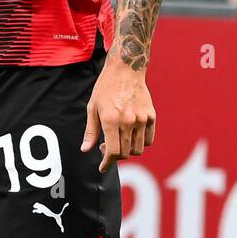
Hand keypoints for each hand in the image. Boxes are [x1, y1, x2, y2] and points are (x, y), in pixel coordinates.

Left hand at [81, 58, 155, 172]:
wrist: (125, 69)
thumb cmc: (105, 88)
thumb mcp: (92, 108)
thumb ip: (90, 131)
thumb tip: (85, 150)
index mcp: (111, 120)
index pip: (112, 152)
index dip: (107, 163)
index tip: (102, 168)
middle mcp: (128, 121)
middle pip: (125, 153)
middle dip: (114, 157)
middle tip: (106, 148)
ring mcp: (142, 119)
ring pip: (138, 149)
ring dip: (127, 151)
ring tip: (119, 141)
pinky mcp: (151, 116)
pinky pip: (148, 139)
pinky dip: (140, 143)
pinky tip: (131, 136)